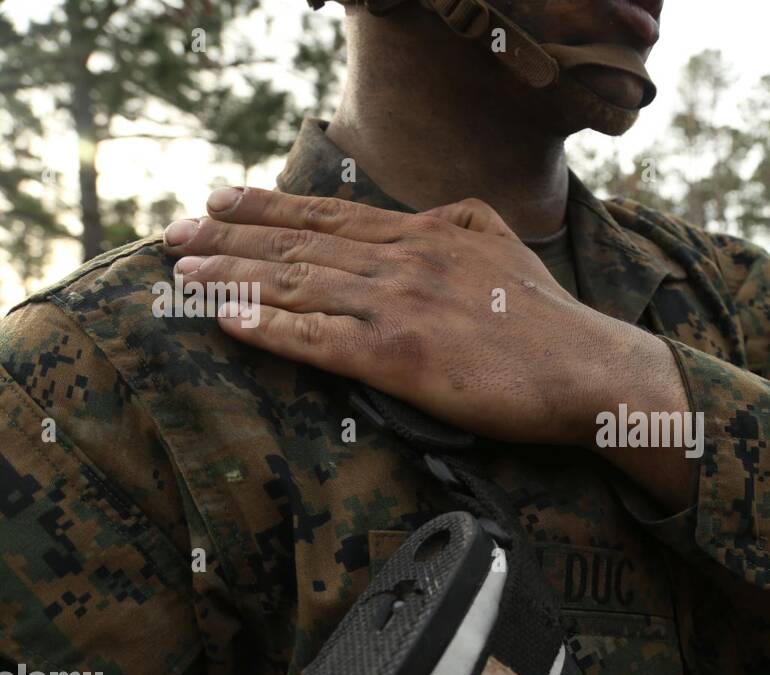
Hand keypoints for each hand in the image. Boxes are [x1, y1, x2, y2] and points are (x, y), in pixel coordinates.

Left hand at [161, 187, 682, 454]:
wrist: (585, 369)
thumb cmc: (547, 318)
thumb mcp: (504, 243)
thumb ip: (458, 221)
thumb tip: (427, 214)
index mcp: (426, 236)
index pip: (329, 217)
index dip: (266, 208)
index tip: (218, 201)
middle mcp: (403, 263)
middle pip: (299, 246)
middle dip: (228, 237)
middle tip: (173, 233)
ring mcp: (398, 308)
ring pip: (298, 288)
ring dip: (232, 278)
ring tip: (182, 272)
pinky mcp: (399, 359)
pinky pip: (318, 341)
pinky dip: (268, 329)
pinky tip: (227, 319)